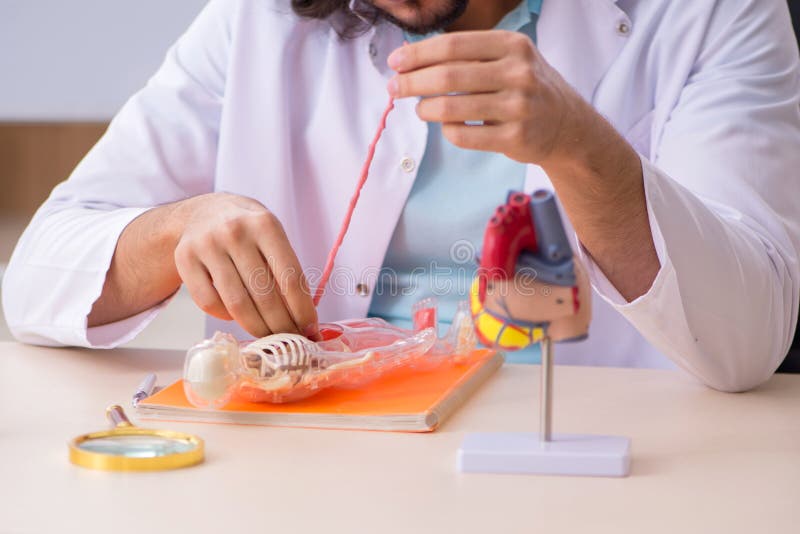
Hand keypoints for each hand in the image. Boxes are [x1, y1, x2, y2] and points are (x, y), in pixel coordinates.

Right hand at [173, 192, 318, 339]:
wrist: (203, 212)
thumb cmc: (247, 230)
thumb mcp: (271, 237)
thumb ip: (286, 270)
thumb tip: (304, 319)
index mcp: (265, 224)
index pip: (290, 278)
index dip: (302, 310)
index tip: (310, 330)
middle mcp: (235, 232)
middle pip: (264, 295)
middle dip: (282, 326)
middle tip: (291, 339)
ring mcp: (207, 245)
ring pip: (236, 304)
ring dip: (257, 328)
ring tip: (268, 336)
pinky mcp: (185, 259)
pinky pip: (209, 303)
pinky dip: (226, 316)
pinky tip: (235, 315)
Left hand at [387, 30, 593, 165]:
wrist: (567, 125)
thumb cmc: (527, 88)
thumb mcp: (510, 59)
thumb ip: (470, 56)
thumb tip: (413, 60)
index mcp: (512, 46)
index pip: (453, 45)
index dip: (419, 54)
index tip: (396, 62)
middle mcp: (519, 73)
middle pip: (448, 76)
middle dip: (413, 82)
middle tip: (395, 88)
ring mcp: (519, 107)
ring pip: (453, 109)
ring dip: (426, 109)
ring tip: (420, 109)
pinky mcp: (516, 138)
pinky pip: (464, 136)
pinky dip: (447, 131)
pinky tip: (447, 127)